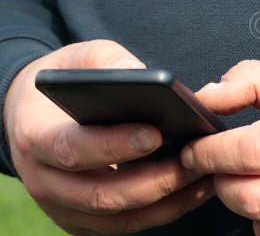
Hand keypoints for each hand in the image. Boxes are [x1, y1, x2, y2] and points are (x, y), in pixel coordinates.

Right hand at [3, 40, 214, 234]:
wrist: (38, 114)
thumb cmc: (69, 83)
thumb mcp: (80, 58)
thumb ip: (109, 61)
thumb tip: (144, 74)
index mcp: (35, 136)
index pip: (72, 149)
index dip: (114, 146)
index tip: (155, 134)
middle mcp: (43, 180)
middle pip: (103, 194)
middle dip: (156, 180)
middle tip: (197, 158)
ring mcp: (62, 206)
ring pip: (121, 217)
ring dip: (169, 199)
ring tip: (206, 172)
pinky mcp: (83, 220)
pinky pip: (128, 224)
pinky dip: (166, 209)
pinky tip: (196, 187)